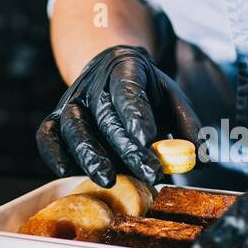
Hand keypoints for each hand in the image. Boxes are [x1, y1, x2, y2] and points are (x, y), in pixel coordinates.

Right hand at [37, 45, 201, 186]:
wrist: (109, 70)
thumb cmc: (146, 92)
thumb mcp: (171, 98)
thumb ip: (188, 125)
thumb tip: (201, 157)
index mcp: (125, 69)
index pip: (128, 90)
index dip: (137, 114)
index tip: (149, 139)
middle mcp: (93, 85)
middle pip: (106, 117)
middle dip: (127, 149)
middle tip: (150, 174)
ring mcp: (71, 102)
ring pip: (73, 128)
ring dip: (90, 155)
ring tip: (108, 179)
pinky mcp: (55, 120)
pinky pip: (46, 136)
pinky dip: (53, 154)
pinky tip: (67, 171)